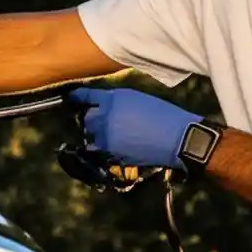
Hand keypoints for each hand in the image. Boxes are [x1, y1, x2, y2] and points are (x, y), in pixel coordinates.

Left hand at [67, 87, 201, 169]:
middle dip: (91, 118)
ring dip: (97, 134)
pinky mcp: (113, 154)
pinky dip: (104, 148)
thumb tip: (101, 103)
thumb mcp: (137, 98)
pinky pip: (100, 150)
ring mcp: (107, 138)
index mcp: (113, 99)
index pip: (86, 96)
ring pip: (91, 136)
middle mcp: (106, 117)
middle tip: (101, 119)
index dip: (77, 97)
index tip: (72, 98)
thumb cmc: (162, 114)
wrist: (179, 138)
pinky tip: (117, 145)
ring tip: (112, 133)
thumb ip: (115, 99)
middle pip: (87, 118)